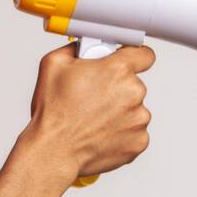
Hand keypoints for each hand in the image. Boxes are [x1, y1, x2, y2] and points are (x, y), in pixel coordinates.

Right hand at [24, 41, 154, 184]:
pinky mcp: (139, 141)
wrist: (54, 151)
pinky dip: (121, 132)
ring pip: (134, 109)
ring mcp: (138, 119)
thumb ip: (76, 47)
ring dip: (119, 112)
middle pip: (133, 84)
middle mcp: (133, 93)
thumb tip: (84, 45)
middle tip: (93, 97)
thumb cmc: (53, 113)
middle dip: (116, 88)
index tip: (128, 62)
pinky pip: (135, 131)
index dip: (134, 57)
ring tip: (94, 119)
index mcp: (116, 70)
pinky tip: (101, 133)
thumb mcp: (53, 64)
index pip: (143, 54)